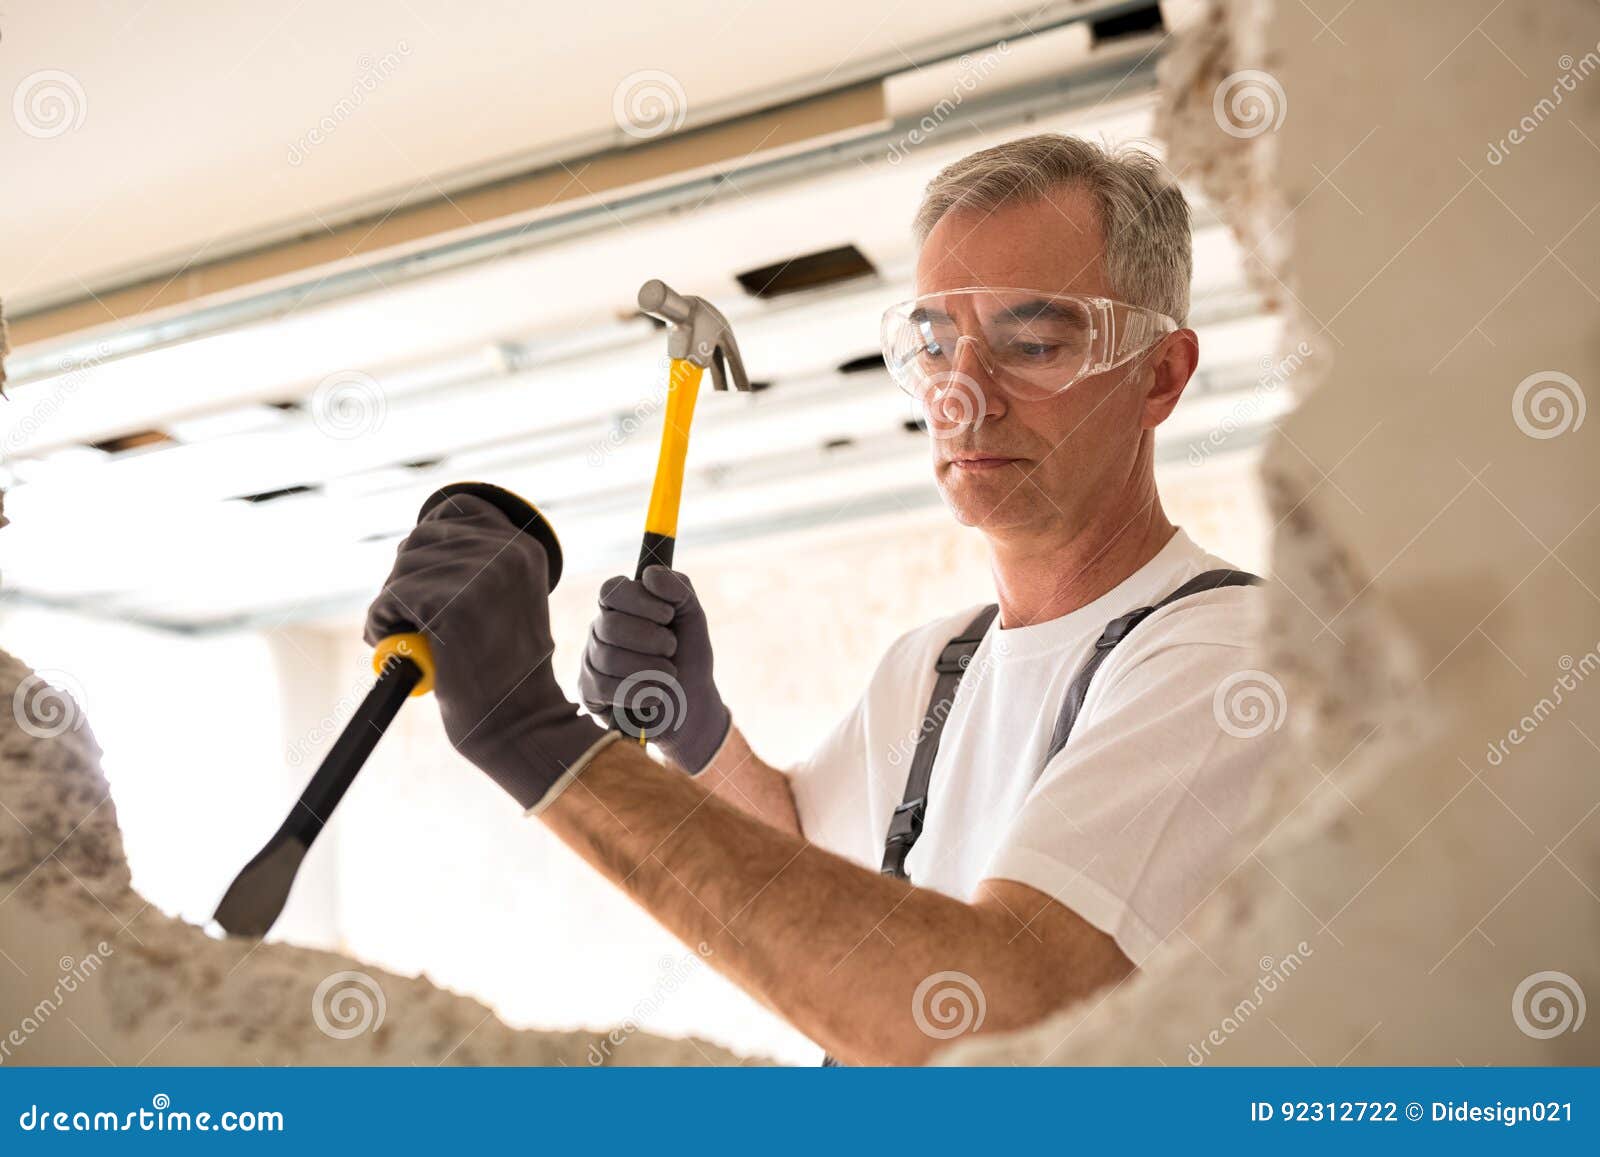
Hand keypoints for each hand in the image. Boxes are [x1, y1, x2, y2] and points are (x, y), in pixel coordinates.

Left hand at [363, 494, 615, 810]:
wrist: (517, 722)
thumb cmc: (502, 671)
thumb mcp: (503, 601)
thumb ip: (475, 566)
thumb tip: (415, 547)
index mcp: (524, 549)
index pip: (457, 508)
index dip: (429, 539)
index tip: (425, 576)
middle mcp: (508, 553)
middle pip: (421, 538)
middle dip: (407, 578)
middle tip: (414, 619)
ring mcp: (483, 576)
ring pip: (401, 569)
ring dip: (392, 604)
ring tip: (410, 637)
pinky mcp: (453, 605)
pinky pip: (390, 599)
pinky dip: (381, 624)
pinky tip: (401, 647)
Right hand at [578, 565, 730, 773]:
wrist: (692, 705)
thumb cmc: (688, 656)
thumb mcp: (692, 617)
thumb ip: (678, 588)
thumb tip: (649, 574)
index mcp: (621, 606)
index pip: (612, 590)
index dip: (640, 601)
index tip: (668, 615)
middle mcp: (600, 630)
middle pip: (610, 625)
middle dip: (651, 639)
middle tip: (671, 648)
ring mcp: (591, 661)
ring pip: (609, 658)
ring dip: (650, 667)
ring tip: (669, 673)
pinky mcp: (589, 693)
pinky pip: (606, 687)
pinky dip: (640, 690)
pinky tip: (656, 693)